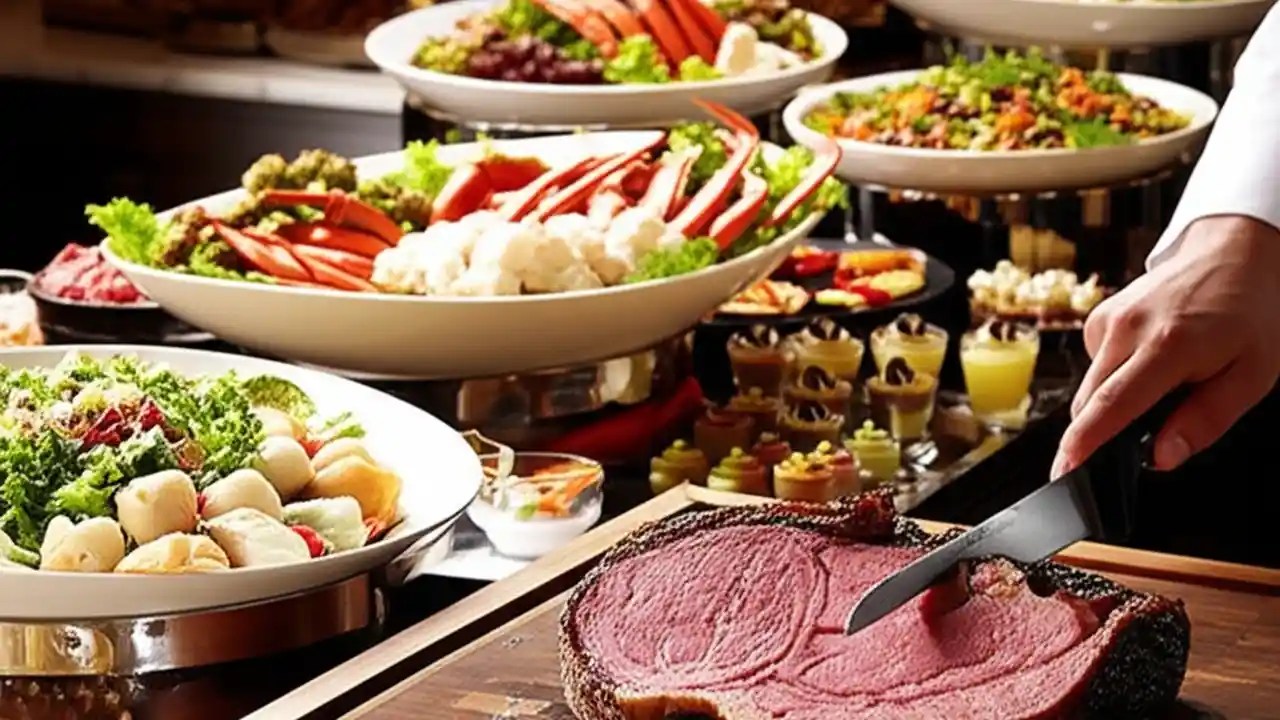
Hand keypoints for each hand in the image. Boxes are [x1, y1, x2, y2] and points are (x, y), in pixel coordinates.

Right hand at [1052, 215, 1279, 477]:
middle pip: (1091, 404)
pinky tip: (1147, 361)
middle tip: (1143, 437)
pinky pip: (1096, 366)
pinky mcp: (1099, 317)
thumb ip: (1206, 420)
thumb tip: (1162, 456)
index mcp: (1168, 345)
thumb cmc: (1250, 313)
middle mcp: (1128, 329)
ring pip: (1091, 388)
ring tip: (1163, 384)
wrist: (1235, 253)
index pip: (1112, 405)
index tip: (1064, 471)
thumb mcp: (1252, 375)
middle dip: (1101, 432)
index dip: (1084, 444)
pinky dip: (1115, 377)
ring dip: (1113, 402)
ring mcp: (1108, 320)